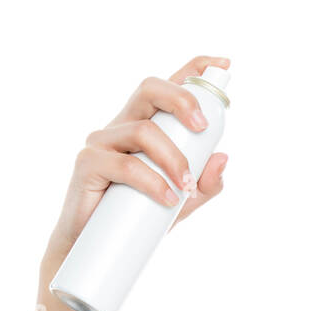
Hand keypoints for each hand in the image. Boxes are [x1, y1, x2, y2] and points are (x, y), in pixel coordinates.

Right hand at [47, 55, 230, 258]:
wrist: (93, 248)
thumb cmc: (137, 219)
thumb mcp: (181, 203)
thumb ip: (204, 184)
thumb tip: (222, 158)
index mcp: (144, 126)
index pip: (166, 87)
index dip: (192, 69)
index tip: (222, 63)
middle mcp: (122, 126)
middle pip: (149, 89)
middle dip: (182, 100)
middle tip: (203, 129)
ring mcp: (102, 142)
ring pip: (143, 130)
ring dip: (173, 158)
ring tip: (186, 187)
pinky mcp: (87, 163)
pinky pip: (126, 165)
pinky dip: (153, 181)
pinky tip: (168, 199)